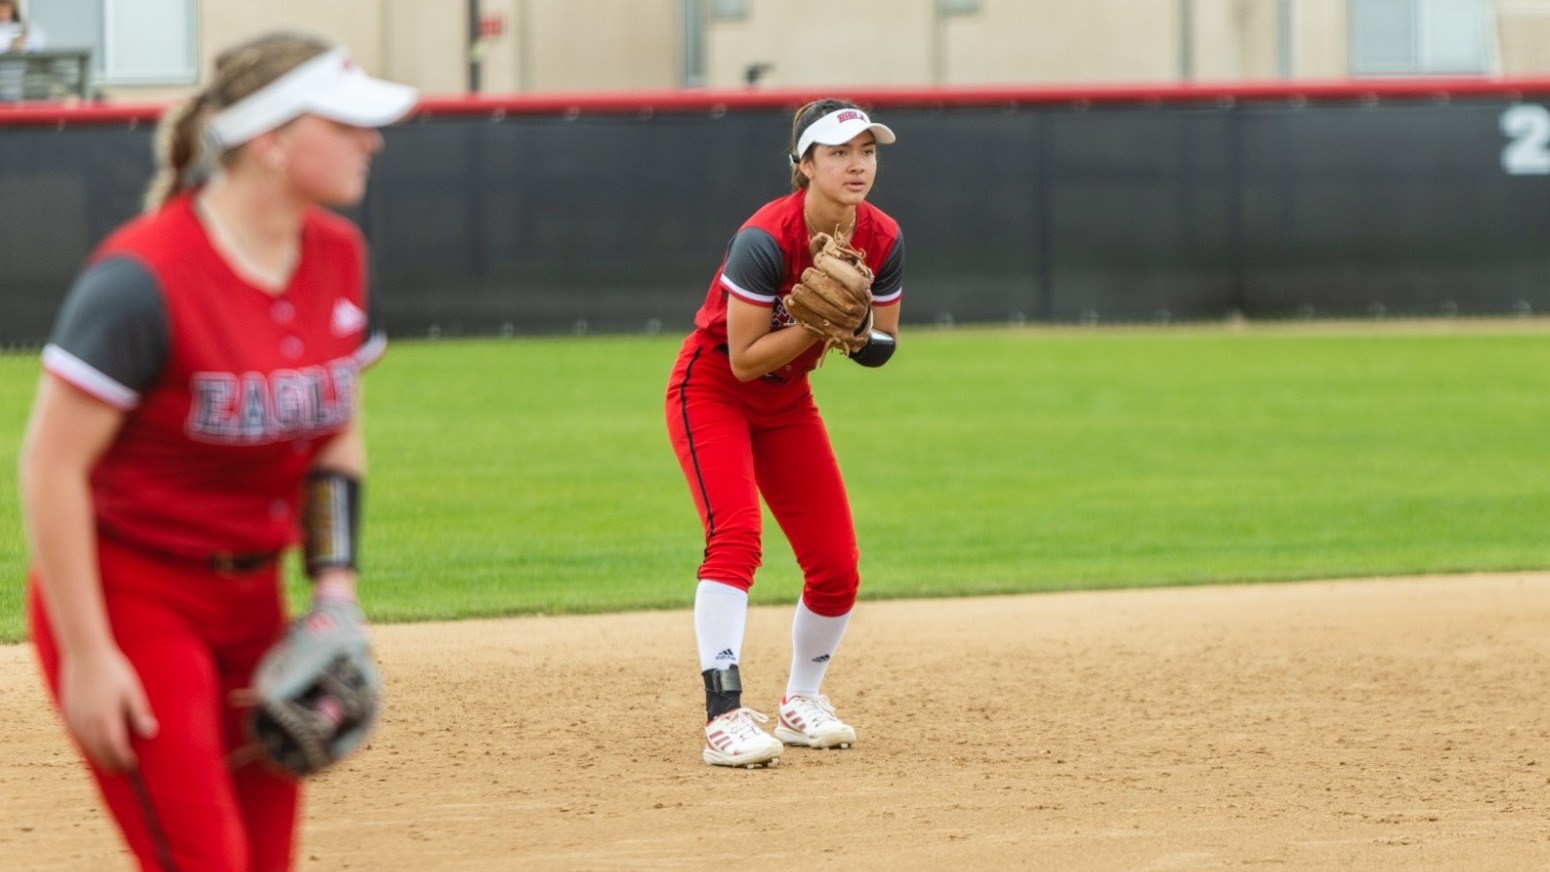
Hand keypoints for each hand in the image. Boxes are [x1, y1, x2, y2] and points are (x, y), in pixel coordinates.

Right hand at [58, 646, 158, 773]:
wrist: (85, 654)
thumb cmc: (114, 671)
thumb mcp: (132, 691)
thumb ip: (139, 714)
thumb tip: (151, 734)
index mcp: (106, 717)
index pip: (115, 747)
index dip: (124, 759)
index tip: (133, 766)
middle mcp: (87, 722)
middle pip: (99, 750)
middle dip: (111, 762)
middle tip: (122, 771)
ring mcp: (75, 718)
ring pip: (86, 745)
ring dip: (98, 756)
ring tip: (109, 763)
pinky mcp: (67, 713)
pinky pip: (76, 736)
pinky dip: (86, 745)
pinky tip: (93, 747)